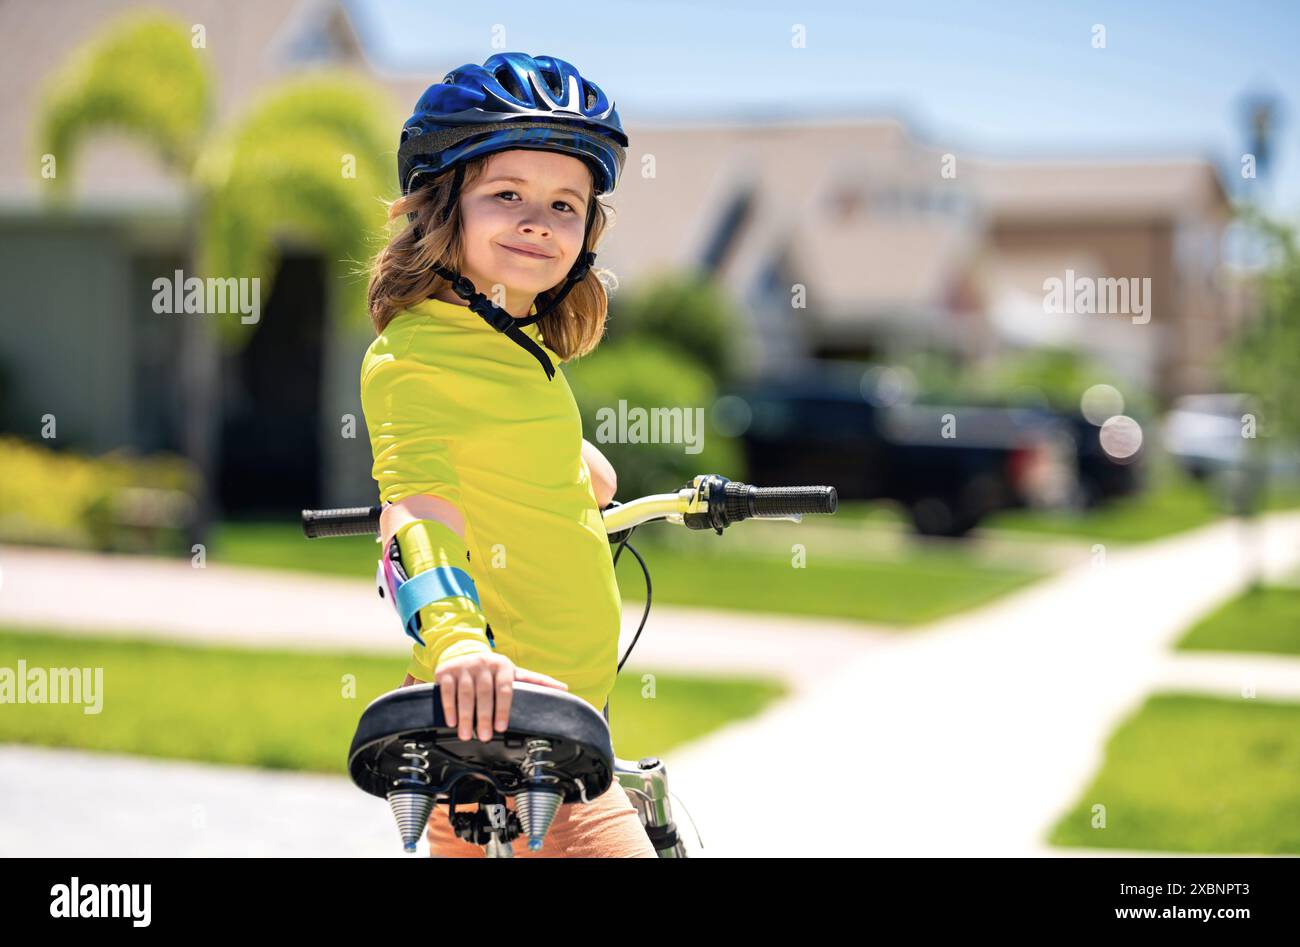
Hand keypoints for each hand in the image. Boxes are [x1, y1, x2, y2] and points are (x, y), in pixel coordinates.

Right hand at [402, 653, 568, 741]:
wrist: (464, 652)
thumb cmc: (494, 670)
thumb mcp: (514, 673)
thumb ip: (537, 682)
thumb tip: (564, 689)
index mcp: (503, 666)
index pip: (505, 689)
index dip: (503, 709)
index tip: (502, 727)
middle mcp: (484, 663)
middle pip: (484, 694)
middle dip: (484, 717)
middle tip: (484, 736)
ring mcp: (464, 666)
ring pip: (465, 693)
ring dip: (466, 716)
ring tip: (467, 734)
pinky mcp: (446, 671)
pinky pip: (447, 690)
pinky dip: (449, 707)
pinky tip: (451, 721)